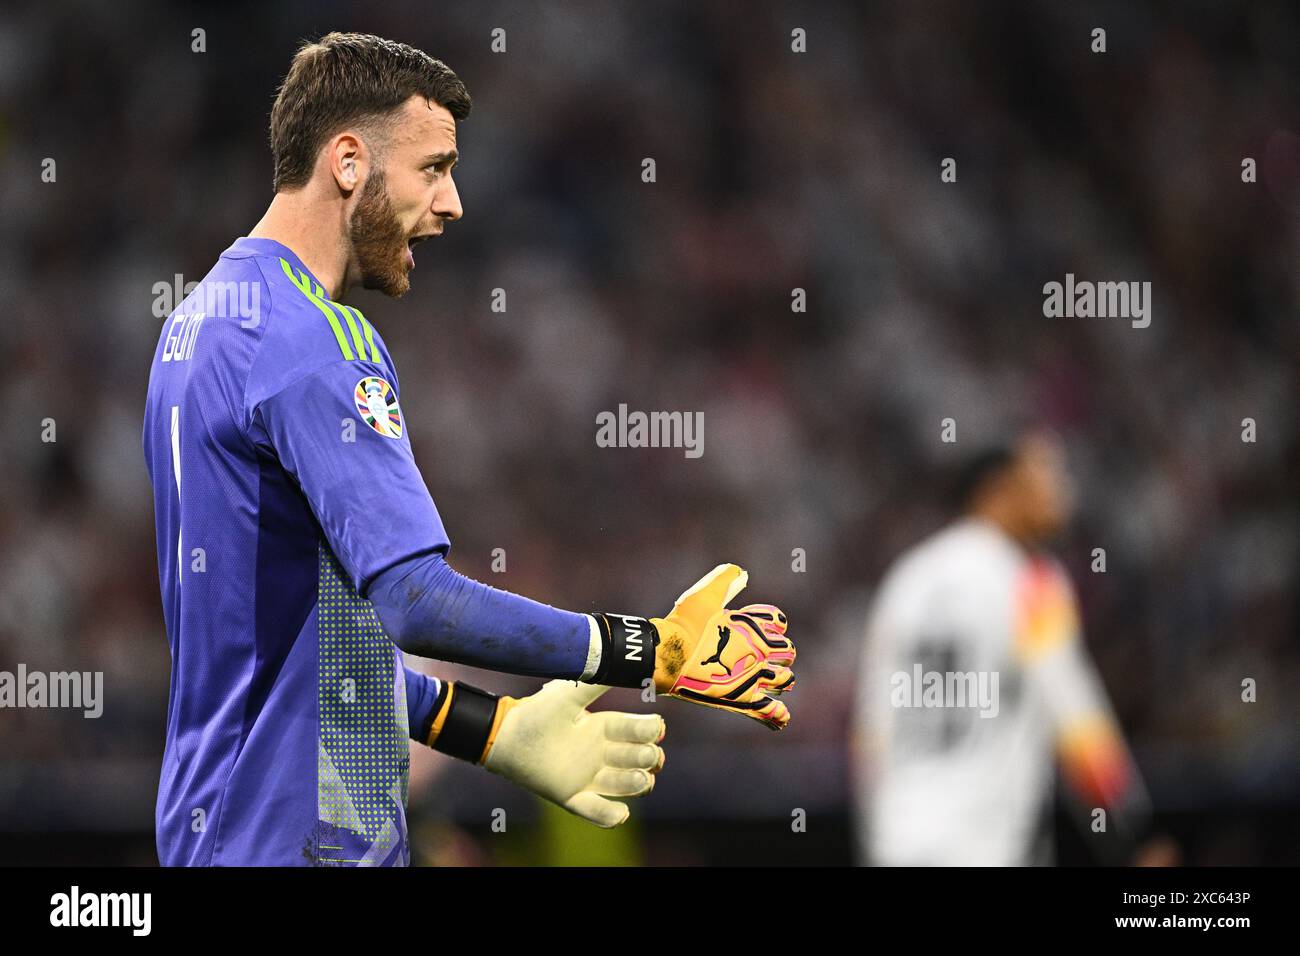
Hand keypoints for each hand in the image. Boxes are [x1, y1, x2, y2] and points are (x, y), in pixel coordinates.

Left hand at [482, 679, 665, 827]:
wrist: (505, 737)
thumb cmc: (537, 712)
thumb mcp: (569, 694)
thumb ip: (597, 681)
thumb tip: (626, 663)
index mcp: (601, 727)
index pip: (636, 730)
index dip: (650, 730)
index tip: (657, 728)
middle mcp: (599, 753)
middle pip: (637, 758)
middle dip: (648, 757)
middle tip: (649, 755)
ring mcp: (586, 776)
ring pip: (624, 785)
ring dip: (637, 784)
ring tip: (642, 780)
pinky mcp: (570, 796)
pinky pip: (595, 812)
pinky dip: (610, 816)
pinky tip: (620, 813)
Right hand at [651, 564, 795, 729]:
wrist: (668, 656)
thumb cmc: (684, 624)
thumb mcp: (703, 594)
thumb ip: (724, 579)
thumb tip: (741, 571)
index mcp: (752, 627)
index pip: (779, 623)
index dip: (773, 624)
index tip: (764, 627)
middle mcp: (758, 652)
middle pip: (787, 652)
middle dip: (781, 652)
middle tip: (769, 655)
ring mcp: (752, 677)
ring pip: (784, 680)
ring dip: (782, 679)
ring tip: (776, 680)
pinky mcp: (740, 700)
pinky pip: (768, 711)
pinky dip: (777, 715)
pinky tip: (783, 717)